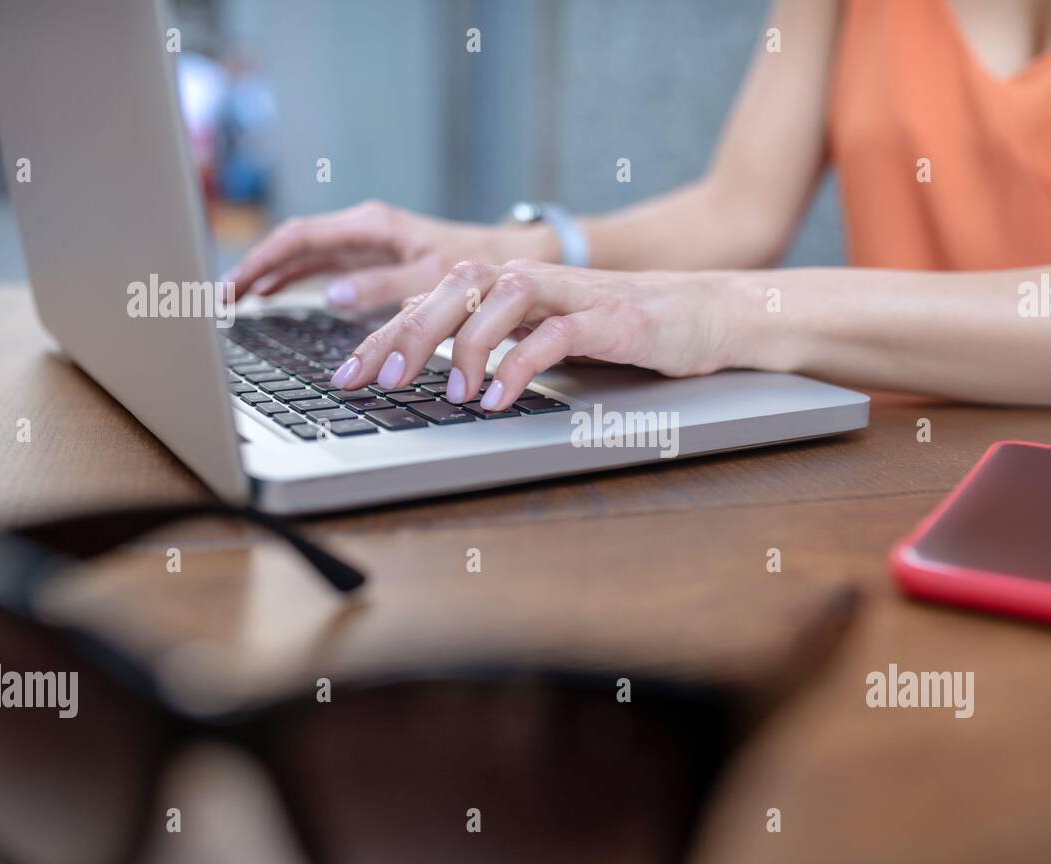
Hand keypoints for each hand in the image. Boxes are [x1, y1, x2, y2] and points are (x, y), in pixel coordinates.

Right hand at [226, 200, 555, 313]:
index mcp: (371, 226)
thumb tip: (332, 297)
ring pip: (303, 257)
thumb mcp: (433, 276)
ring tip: (236, 302)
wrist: (510, 260)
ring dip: (269, 276)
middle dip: (253, 270)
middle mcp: (363, 231)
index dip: (261, 262)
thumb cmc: (479, 264)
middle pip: (292, 245)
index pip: (299, 238)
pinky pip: (321, 268)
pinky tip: (274, 297)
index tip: (234, 288)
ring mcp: (365, 245)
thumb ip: (384, 287)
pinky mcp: (372, 261)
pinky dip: (294, 281)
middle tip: (220, 301)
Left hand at [328, 259, 733, 410]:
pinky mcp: (610, 316)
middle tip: (370, 380)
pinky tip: (500, 397)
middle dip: (403, 333)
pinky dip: (522, 363)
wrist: (705, 311)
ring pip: (497, 297)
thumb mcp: (549, 335)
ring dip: (462, 345)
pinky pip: (556, 334)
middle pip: (451, 288)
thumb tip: (441, 371)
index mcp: (510, 286)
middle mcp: (531, 280)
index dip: (382, 335)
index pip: (432, 300)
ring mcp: (571, 294)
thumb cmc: (625, 327)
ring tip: (442, 392)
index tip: (344, 377)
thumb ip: (501, 343)